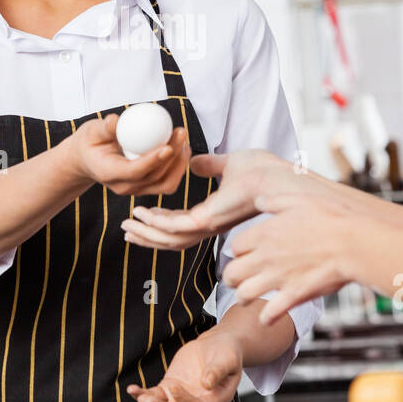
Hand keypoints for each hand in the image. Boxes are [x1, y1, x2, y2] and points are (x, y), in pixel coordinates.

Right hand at [68, 113, 190, 196]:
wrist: (89, 159)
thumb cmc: (91, 142)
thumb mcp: (92, 131)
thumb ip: (104, 128)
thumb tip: (115, 121)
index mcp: (108, 173)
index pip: (134, 172)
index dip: (152, 161)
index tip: (167, 146)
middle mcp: (124, 187)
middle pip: (155, 178)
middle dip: (173, 156)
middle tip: (180, 132)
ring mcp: (137, 190)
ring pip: (166, 184)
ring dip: (180, 162)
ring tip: (183, 138)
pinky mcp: (147, 187)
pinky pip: (168, 181)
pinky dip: (178, 165)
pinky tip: (181, 146)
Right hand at [120, 149, 329, 249]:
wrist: (276, 174)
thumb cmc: (263, 170)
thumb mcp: (230, 164)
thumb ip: (211, 165)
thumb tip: (195, 162)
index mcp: (216, 216)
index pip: (182, 226)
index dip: (160, 224)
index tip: (142, 217)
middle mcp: (211, 226)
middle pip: (172, 239)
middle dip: (147, 236)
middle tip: (126, 231)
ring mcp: (208, 226)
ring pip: (170, 238)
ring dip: (146, 233)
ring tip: (127, 225)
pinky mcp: (207, 221)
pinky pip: (174, 227)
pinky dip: (155, 223)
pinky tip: (141, 214)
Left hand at [126, 330, 242, 401]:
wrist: (218, 346)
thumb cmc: (227, 353)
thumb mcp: (227, 359)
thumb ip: (218, 371)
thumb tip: (207, 383)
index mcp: (216, 400)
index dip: (185, 401)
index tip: (173, 387)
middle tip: (146, 399)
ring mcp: (181, 398)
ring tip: (136, 394)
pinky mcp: (170, 388)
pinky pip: (154, 396)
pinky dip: (143, 395)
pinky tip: (132, 390)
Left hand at [222, 190, 360, 324]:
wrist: (354, 243)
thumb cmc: (332, 218)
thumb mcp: (300, 199)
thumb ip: (275, 201)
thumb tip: (259, 200)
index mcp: (265, 233)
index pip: (234, 246)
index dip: (240, 251)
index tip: (247, 253)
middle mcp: (265, 257)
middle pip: (231, 273)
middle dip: (233, 277)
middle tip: (240, 278)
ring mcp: (278, 278)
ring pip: (243, 295)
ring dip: (244, 297)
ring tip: (249, 297)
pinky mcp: (293, 295)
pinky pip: (269, 313)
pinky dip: (266, 317)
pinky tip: (270, 315)